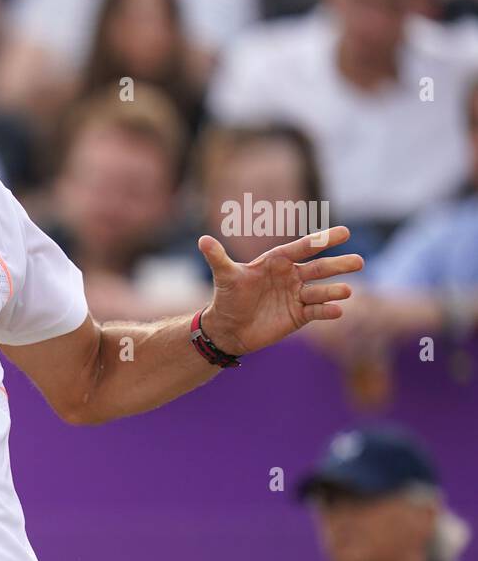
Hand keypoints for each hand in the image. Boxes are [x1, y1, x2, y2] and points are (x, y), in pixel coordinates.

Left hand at [197, 226, 363, 354]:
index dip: (322, 240)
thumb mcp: (224, 276)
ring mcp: (297, 296)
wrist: (228, 328)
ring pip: (321, 291)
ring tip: (347, 290)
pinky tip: (338, 310)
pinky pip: (316, 311)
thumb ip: (218, 258)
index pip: (303, 248)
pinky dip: (327, 311)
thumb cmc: (227, 298)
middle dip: (338, 264)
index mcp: (277, 262)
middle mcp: (291, 277)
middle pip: (318, 268)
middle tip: (359, 261)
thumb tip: (202, 239)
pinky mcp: (299, 316)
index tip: (344, 232)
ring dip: (334, 290)